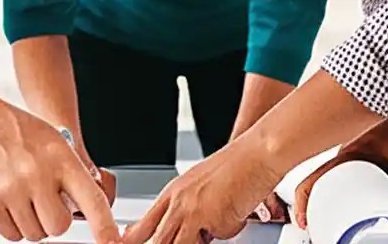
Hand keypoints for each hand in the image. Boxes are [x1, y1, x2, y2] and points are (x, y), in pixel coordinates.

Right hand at [0, 97, 121, 242]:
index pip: (91, 201)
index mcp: (57, 158)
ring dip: (31, 222)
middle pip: (58, 227)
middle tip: (44, 202)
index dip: (104, 227)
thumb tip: (83, 204)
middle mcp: (34, 176)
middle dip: (54, 221)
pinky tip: (6, 200)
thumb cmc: (10, 127)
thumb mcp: (51, 139)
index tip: (110, 240)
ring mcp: (8, 192)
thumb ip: (68, 172)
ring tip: (20, 194)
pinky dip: (11, 224)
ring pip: (33, 234)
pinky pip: (10, 235)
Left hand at [124, 138, 280, 243]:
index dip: (133, 240)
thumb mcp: (198, 185)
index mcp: (172, 193)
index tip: (131, 243)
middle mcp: (179, 202)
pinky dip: (230, 230)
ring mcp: (195, 211)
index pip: (143, 226)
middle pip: (158, 241)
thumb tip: (188, 235)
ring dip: (197, 240)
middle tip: (189, 236)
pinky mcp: (214, 219)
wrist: (256, 153)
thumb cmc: (234, 166)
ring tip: (214, 222)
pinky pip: (220, 239)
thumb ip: (185, 209)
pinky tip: (237, 210)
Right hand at [292, 118, 387, 229]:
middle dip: (305, 202)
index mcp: (346, 155)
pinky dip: (322, 184)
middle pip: (311, 180)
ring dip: (312, 194)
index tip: (303, 217)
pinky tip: (329, 197)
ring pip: (317, 175)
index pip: (314, 177)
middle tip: (307, 220)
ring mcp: (340, 153)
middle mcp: (339, 155)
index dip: (303, 198)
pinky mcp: (346, 153)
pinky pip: (327, 170)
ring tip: (313, 213)